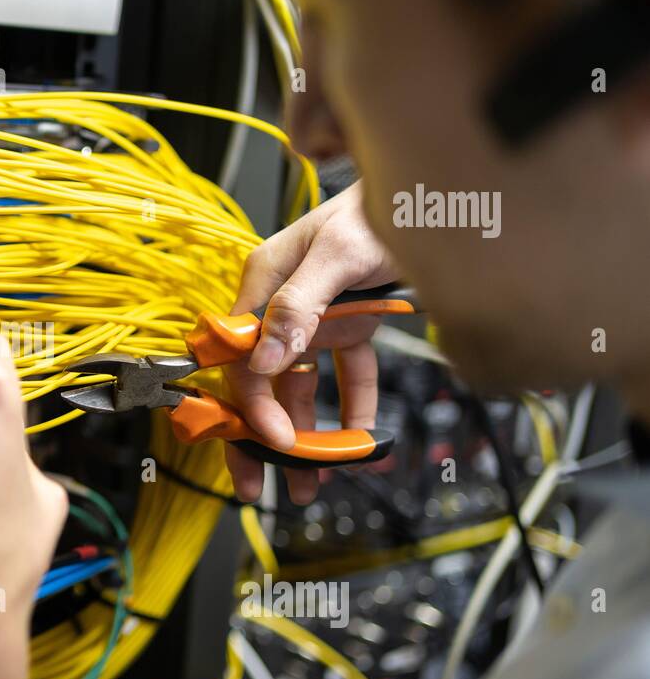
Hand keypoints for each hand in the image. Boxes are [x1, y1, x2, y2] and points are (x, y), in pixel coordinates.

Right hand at [225, 182, 400, 504]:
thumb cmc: (380, 209)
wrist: (436, 192)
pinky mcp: (348, 326)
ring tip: (312, 480)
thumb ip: (298, 306)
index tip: (272, 444)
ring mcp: (314, 319)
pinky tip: (363, 438)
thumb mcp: (338, 255)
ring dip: (305, 434)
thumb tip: (264, 358)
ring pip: (301, 387)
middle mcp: (280, 305)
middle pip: (260, 382)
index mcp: (262, 283)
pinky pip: (346, 376)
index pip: (241, 358)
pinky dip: (353, 406)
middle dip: (262, 437)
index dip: (250, 406)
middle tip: (264, 486)